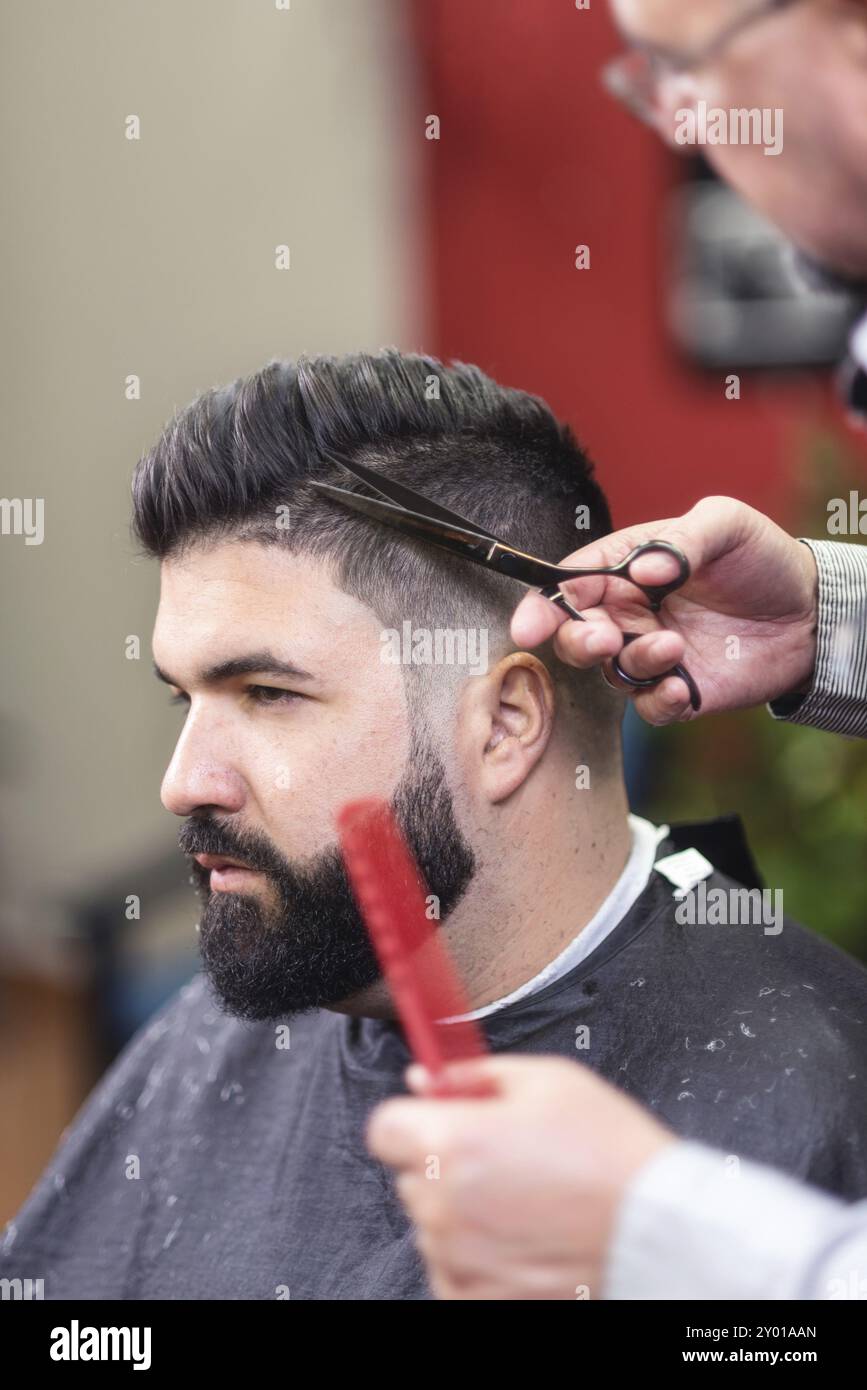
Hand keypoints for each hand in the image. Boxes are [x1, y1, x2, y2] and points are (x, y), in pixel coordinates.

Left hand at [366, 1055, 672, 1299]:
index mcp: (452, 1142)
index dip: (416, 1118)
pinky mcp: (476, 1299)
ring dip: (461, 1211)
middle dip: (446, 1162)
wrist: (656, 1226)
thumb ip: (474, 1075)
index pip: (384, 1127)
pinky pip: (450, 1270)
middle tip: (505, 1157)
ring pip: (432, 1223)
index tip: (445, 1121)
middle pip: (412, 1174)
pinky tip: (521, 1237)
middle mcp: (443, 1204)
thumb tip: (426, 1078)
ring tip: (524, 1200)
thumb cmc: (608, 1151)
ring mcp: (457, 1258)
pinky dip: (476, 1256)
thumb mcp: (546, 1080)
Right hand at [511, 497, 818, 724]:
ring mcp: (652, 654)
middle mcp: (630, 614)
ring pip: (612, 672)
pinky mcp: (679, 690)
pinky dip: (660, 701)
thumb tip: (643, 569)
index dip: (543, 606)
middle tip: (607, 638)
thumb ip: (682, 539)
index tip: (531, 625)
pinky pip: (650, 706)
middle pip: (576, 634)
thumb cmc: (761, 559)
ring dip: (635, 663)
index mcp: (626, 568)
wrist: (812, 610)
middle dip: (579, 640)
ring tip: (675, 648)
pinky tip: (686, 687)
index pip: (570, 585)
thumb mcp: (727, 525)